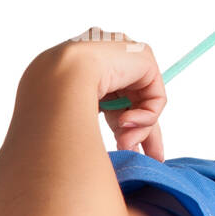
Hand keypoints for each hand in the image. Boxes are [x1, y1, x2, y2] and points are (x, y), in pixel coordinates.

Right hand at [60, 26, 167, 159]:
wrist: (60, 76)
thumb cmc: (59, 99)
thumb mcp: (88, 116)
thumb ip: (108, 123)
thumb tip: (122, 143)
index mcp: (93, 71)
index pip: (119, 102)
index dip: (128, 128)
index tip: (134, 151)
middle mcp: (112, 60)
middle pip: (137, 103)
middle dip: (142, 132)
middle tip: (151, 158)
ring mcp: (128, 57)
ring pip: (146, 103)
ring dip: (138, 129)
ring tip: (124, 145)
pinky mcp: (144, 57)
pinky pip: (155, 97)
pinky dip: (145, 116)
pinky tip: (126, 123)